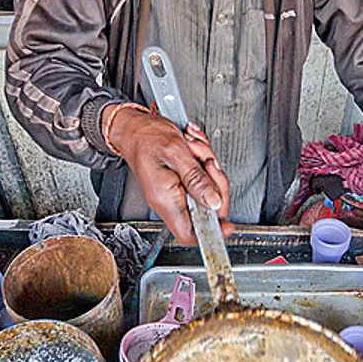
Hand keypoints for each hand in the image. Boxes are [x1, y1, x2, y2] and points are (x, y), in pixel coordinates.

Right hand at [109, 108, 231, 244]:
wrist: (135, 127)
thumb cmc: (147, 137)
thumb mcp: (176, 152)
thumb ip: (196, 179)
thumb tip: (214, 202)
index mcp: (165, 199)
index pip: (189, 234)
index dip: (212, 232)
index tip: (228, 224)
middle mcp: (169, 201)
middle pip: (206, 210)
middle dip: (216, 184)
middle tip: (210, 164)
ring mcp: (175, 193)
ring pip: (207, 192)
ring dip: (208, 167)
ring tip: (194, 150)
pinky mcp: (180, 184)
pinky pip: (202, 180)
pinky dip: (202, 162)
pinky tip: (192, 150)